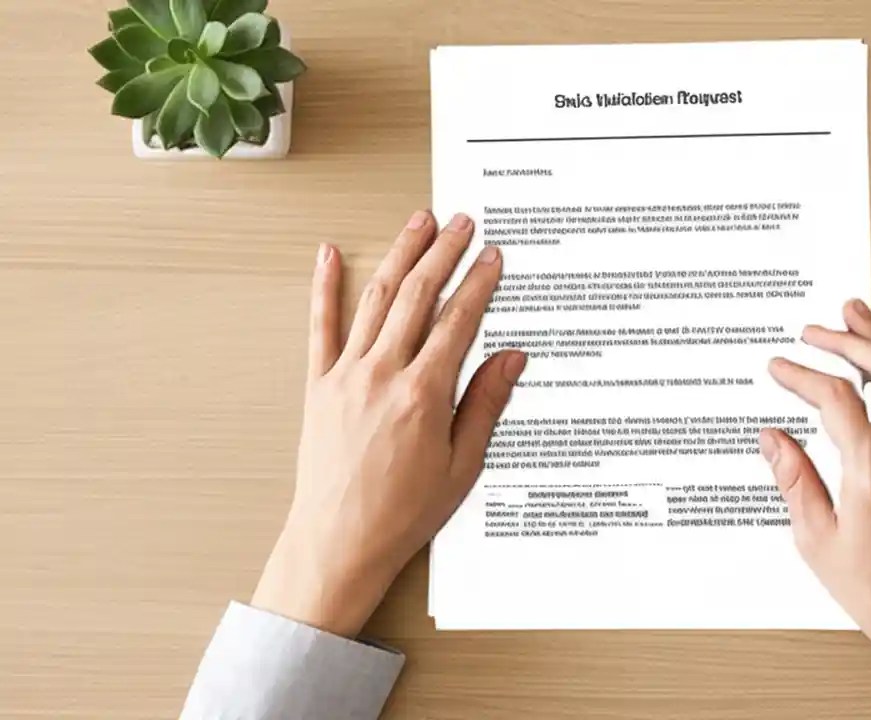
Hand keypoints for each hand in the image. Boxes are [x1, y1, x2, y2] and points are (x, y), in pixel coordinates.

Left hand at [252, 211, 525, 637]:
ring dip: (400, 256)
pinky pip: (321, 328)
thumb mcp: (462, 465)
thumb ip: (485, 404)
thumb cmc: (402, 514)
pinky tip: (330, 256)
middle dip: (443, 253)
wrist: (339, 543)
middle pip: (417, 296)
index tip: (492, 257)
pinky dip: (325, 288)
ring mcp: (346, 376)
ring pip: (376, 299)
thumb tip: (510, 358)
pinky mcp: (319, 387)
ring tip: (418, 224)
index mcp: (424, 394)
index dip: (478, 283)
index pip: (458, 321)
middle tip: (462, 222)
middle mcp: (383, 375)